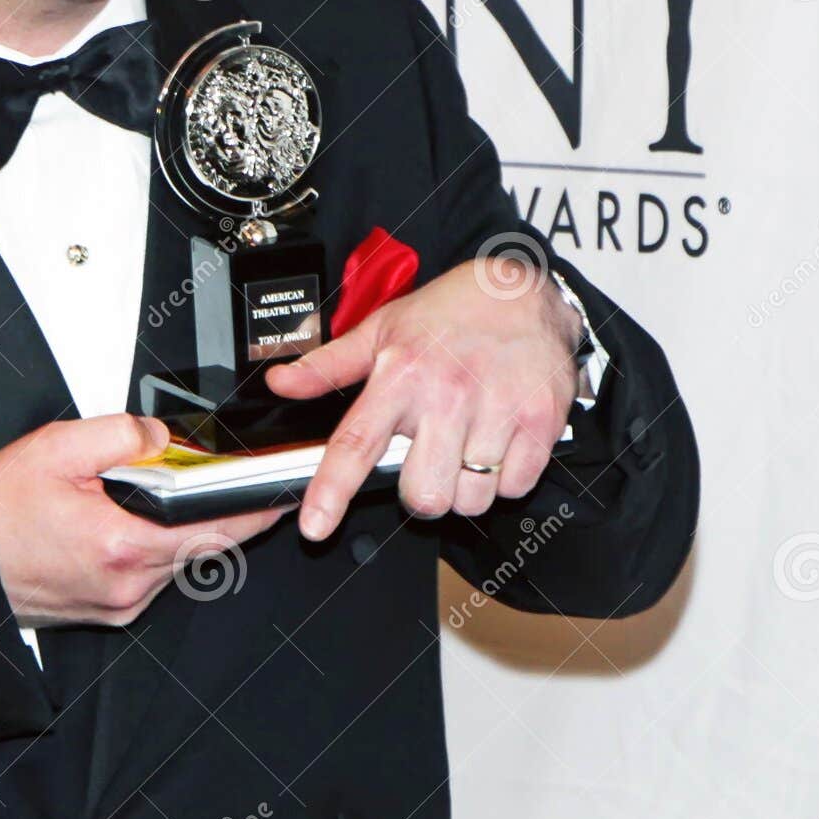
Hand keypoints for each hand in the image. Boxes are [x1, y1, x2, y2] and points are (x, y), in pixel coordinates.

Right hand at [0, 412, 285, 626]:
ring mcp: (120, 604)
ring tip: (150, 496)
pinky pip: (152, 576)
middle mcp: (129, 585)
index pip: (217, 527)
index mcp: (124, 544)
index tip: (281, 495)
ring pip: (178, 562)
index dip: (255, 509)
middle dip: (214, 510)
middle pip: (203, 545)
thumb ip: (121, 433)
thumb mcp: (56, 448)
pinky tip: (127, 522)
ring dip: (178, 529)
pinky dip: (153, 547)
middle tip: (211, 480)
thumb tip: (161, 435)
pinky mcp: (108, 612)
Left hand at [264, 259, 581, 541]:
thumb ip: (328, 366)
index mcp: (399, 375)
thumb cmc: (446, 314)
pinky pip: (513, 487)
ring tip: (463, 442)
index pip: (356, 444)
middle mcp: (446, 395)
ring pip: (470, 499)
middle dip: (420, 490)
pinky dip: (503, 477)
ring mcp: (496, 410)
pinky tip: (496, 440)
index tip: (314, 527)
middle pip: (423, 494)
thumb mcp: (380, 330)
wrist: (521, 291)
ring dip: (464, 486)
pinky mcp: (538, 423)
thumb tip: (280, 382)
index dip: (331, 491)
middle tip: (426, 458)